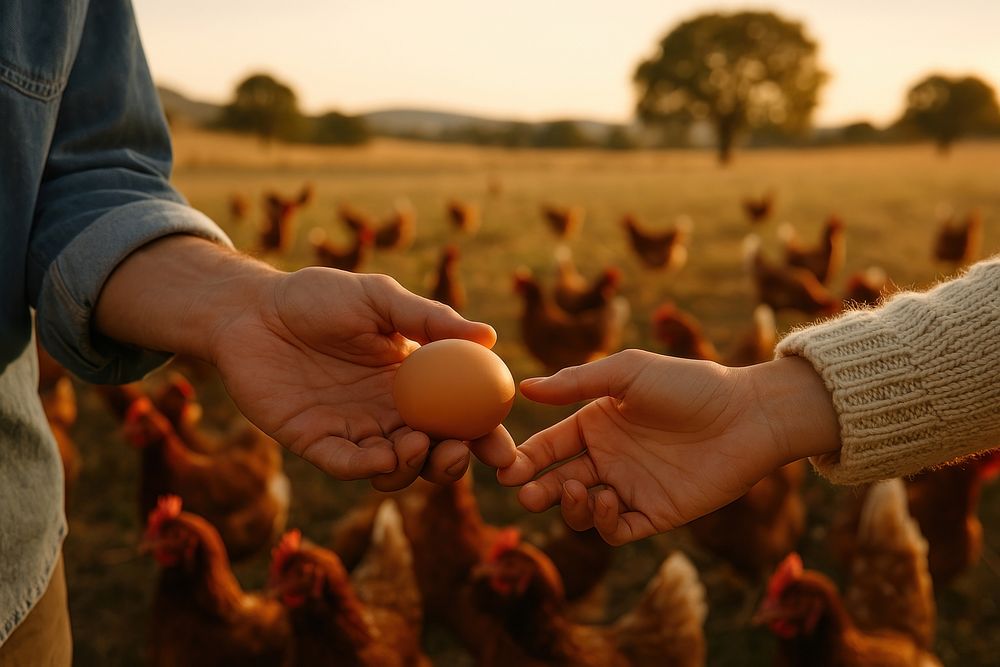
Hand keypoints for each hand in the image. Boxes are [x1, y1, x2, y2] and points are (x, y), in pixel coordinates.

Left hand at [95, 236, 515, 489]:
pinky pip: (348, 465)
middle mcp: (390, 411)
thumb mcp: (379, 298)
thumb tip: (490, 336)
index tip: (504, 450)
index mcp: (415, 379)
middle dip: (454, 462)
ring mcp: (353, 430)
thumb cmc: (318, 296)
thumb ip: (430, 318)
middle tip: (458, 451)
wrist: (250, 309)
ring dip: (414, 466)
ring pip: (396, 468)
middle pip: (434, 451)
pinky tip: (380, 456)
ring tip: (417, 443)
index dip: (485, 435)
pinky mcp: (316, 442)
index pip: (459, 414)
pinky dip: (368, 469)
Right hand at [497, 350, 838, 544]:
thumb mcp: (628, 372)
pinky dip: (602, 521)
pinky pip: (616, 529)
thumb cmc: (689, 384)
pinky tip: (605, 499)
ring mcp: (631, 488)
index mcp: (597, 424)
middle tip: (524, 492)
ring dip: (569, 505)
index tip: (506, 468)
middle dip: (537, 489)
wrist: (747, 415)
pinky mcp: (655, 514)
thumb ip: (576, 382)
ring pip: (581, 510)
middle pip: (558, 482)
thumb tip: (524, 388)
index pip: (549, 446)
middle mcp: (609, 459)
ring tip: (577, 487)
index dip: (525, 458)